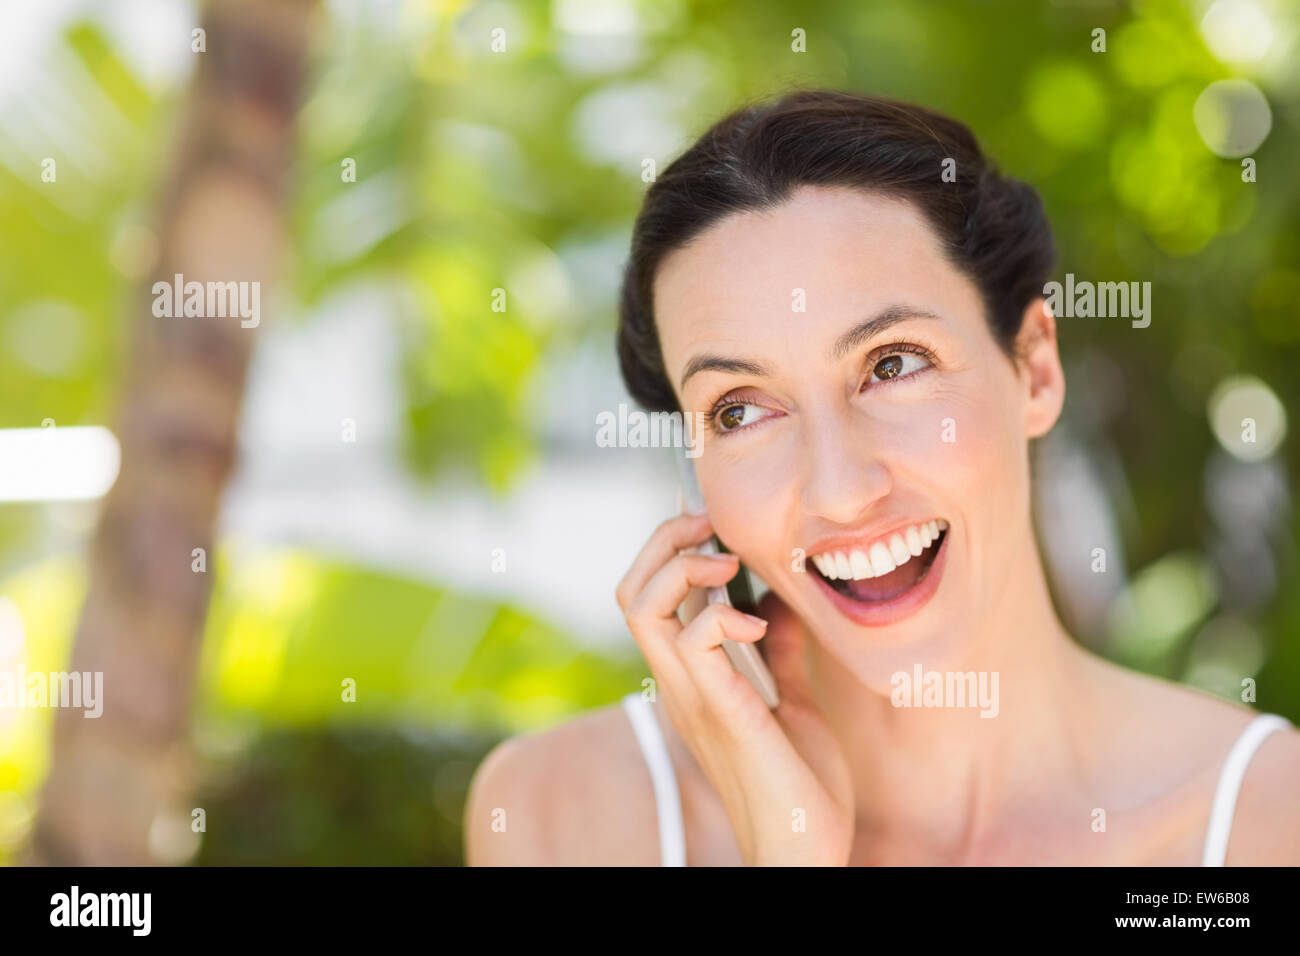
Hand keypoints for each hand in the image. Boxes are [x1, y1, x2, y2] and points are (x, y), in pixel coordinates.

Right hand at [615, 512, 854, 865]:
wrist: (806, 849)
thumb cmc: (800, 785)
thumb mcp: (794, 702)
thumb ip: (782, 655)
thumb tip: (781, 604)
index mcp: (689, 678)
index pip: (646, 597)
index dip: (669, 551)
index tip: (715, 531)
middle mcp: (678, 684)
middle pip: (630, 591)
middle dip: (664, 542)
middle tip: (710, 529)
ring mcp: (693, 698)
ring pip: (643, 608)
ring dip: (683, 568)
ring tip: (725, 565)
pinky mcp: (722, 711)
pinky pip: (695, 642)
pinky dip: (722, 616)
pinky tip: (758, 624)